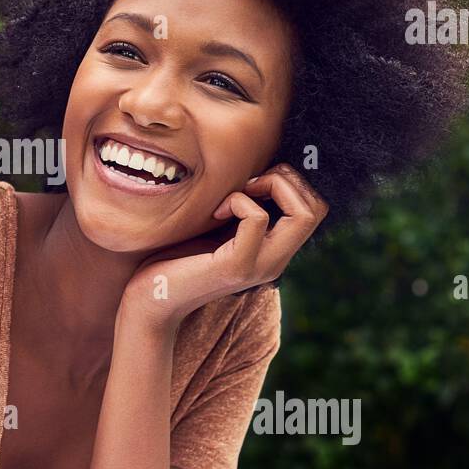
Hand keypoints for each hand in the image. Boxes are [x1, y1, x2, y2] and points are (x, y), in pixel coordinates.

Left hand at [120, 163, 328, 331]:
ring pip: (302, 214)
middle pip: (317, 208)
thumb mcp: (218, 227)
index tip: (252, 182)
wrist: (151, 299)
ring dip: (269, 186)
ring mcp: (260, 266)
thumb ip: (242, 208)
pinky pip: (258, 218)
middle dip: (286, 179)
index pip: (316, 209)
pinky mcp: (237, 266)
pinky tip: (216, 212)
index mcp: (274, 251)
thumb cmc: (177, 258)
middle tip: (248, 184)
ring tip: (234, 196)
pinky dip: (239, 201)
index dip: (290, 183)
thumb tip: (255, 169)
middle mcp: (276, 261)